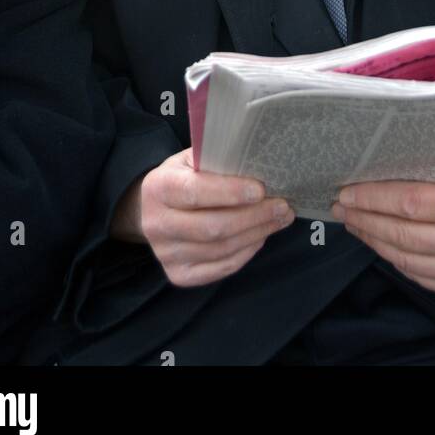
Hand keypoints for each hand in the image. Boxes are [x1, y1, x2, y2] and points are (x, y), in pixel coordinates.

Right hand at [113, 148, 295, 287]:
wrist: (151, 209)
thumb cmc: (183, 177)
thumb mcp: (192, 159)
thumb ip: (218, 159)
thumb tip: (261, 161)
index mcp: (158, 187)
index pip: (196, 192)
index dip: (230, 192)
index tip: (261, 189)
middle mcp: (157, 224)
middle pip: (212, 227)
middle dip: (254, 217)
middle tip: (283, 206)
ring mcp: (166, 254)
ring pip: (220, 249)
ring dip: (257, 234)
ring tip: (280, 219)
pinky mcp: (178, 275)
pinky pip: (220, 268)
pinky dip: (246, 253)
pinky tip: (260, 236)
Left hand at [331, 146, 434, 296]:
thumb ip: (426, 159)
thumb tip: (376, 155)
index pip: (410, 202)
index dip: (373, 198)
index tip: (346, 191)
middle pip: (402, 233)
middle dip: (364, 219)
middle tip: (341, 207)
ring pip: (404, 258)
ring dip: (372, 239)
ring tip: (353, 222)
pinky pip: (416, 274)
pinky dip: (392, 256)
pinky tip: (377, 239)